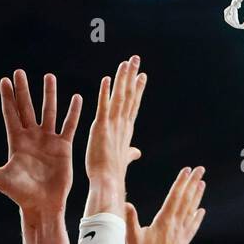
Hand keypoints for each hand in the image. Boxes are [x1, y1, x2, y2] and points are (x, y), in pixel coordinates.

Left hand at [0, 70, 81, 216]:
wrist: (42, 205)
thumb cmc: (20, 194)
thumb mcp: (1, 180)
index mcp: (16, 142)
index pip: (11, 114)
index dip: (8, 97)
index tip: (4, 80)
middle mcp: (32, 138)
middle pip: (27, 108)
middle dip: (23, 90)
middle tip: (20, 72)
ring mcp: (48, 141)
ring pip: (49, 111)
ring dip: (49, 94)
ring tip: (49, 76)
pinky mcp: (63, 147)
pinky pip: (69, 125)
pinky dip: (73, 112)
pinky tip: (76, 97)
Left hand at [85, 56, 146, 192]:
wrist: (108, 182)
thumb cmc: (114, 174)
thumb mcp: (123, 159)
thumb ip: (129, 153)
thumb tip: (136, 152)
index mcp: (126, 130)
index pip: (132, 105)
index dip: (137, 90)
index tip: (141, 76)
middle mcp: (122, 124)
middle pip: (129, 96)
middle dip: (132, 77)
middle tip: (136, 60)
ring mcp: (113, 125)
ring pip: (120, 97)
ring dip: (123, 78)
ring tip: (127, 62)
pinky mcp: (101, 128)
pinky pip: (104, 106)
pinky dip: (106, 92)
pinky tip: (107, 79)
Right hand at [126, 167, 206, 243]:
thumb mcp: (131, 238)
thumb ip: (130, 220)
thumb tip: (126, 204)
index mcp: (164, 221)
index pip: (174, 196)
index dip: (181, 182)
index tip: (187, 170)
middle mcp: (176, 225)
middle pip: (186, 200)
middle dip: (192, 183)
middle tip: (200, 170)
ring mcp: (181, 234)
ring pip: (191, 210)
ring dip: (197, 196)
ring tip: (202, 184)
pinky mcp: (182, 243)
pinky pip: (192, 226)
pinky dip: (197, 217)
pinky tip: (201, 211)